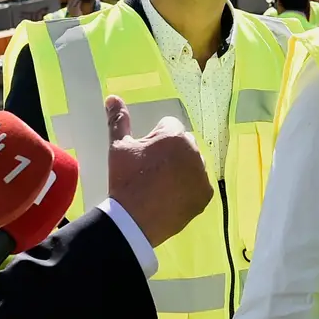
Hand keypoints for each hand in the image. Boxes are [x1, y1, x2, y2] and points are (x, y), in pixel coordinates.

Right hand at [105, 95, 211, 247]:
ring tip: (161, 185)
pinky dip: (188, 188)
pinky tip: (171, 196)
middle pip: (183, 143)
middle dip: (171, 151)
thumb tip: (113, 97)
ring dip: (182, 168)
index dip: (154, 138)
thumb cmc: (125, 180)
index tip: (144, 155)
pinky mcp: (205, 195)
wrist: (133, 221)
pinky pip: (199, 184)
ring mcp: (202, 174)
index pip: (168, 126)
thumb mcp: (119, 148)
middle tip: (151, 170)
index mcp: (175, 136)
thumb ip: (118, 120)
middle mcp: (194, 152)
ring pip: (192, 163)